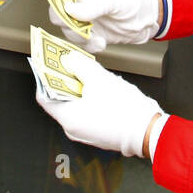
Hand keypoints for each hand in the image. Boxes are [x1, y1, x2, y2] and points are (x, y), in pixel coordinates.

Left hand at [29, 51, 161, 157]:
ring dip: (79, 88)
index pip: (44, 95)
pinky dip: (89, 99)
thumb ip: (80, 65)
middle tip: (72, 64)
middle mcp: (73, 129)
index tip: (49, 63)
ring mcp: (86, 133)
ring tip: (90, 75)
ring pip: (75, 105)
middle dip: (66, 80)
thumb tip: (69, 59)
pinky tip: (101, 89)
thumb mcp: (99, 79)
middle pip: (60, 99)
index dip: (45, 77)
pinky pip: (87, 112)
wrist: (148, 131)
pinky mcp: (98, 133)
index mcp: (67, 118)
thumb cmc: (124, 109)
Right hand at [48, 0, 162, 52]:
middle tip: (82, 27)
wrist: (148, 18)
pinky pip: (82, 44)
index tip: (63, 11)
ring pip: (69, 33)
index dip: (56, 2)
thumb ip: (91, 5)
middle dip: (69, 25)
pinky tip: (101, 42)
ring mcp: (84, 21)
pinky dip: (90, 47)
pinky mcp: (91, 35)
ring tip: (97, 36)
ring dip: (81, 38)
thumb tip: (69, 9)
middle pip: (58, 16)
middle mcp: (79, 4)